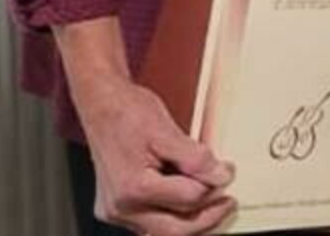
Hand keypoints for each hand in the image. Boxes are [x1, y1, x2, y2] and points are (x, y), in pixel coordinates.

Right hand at [77, 74, 234, 235]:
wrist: (101, 106)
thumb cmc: (128, 113)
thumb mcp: (167, 130)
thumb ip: (195, 158)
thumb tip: (219, 176)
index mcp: (133, 187)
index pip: (189, 199)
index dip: (215, 186)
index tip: (228, 173)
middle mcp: (121, 206)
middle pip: (175, 229)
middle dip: (207, 218)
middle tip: (228, 204)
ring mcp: (115, 211)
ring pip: (162, 231)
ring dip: (190, 222)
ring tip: (212, 205)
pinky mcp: (116, 209)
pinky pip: (149, 224)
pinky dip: (171, 217)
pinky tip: (187, 205)